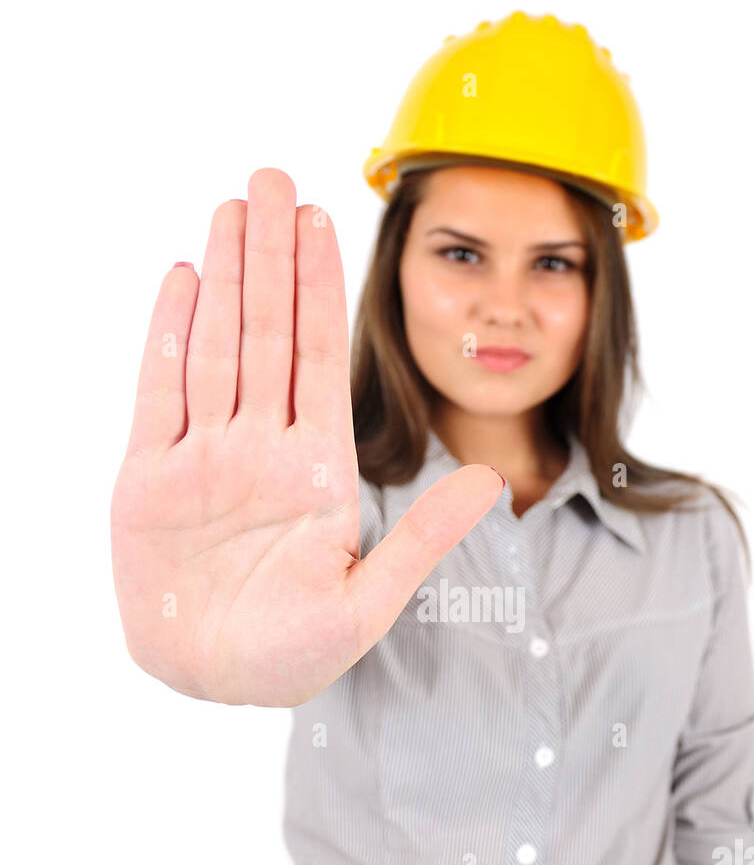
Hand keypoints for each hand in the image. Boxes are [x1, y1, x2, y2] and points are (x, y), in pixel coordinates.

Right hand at [111, 168, 503, 705]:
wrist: (217, 686)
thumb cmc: (294, 655)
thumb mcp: (370, 601)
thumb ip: (424, 538)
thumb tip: (494, 481)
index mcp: (317, 471)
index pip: (319, 360)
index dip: (319, 290)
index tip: (323, 222)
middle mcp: (260, 450)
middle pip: (265, 334)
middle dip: (270, 257)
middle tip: (272, 178)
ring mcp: (203, 459)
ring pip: (215, 348)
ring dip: (223, 277)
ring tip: (231, 209)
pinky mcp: (148, 480)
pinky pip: (159, 394)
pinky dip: (168, 338)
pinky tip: (183, 281)